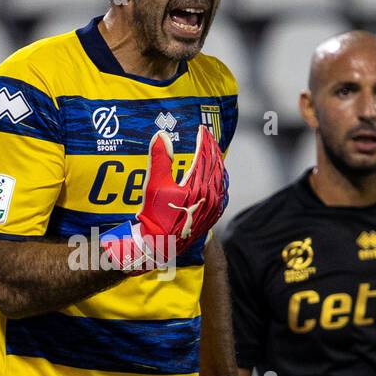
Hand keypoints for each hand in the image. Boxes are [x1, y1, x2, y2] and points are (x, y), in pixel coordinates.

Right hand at [101, 125, 227, 270]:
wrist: (162, 246)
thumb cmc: (155, 217)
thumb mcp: (154, 186)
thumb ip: (160, 159)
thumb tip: (161, 135)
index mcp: (197, 186)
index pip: (204, 156)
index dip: (204, 140)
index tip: (202, 129)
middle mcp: (210, 195)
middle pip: (215, 164)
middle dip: (211, 148)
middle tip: (208, 135)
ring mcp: (214, 206)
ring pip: (220, 177)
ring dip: (216, 161)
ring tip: (212, 150)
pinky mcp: (214, 214)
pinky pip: (221, 189)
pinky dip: (219, 177)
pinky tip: (216, 173)